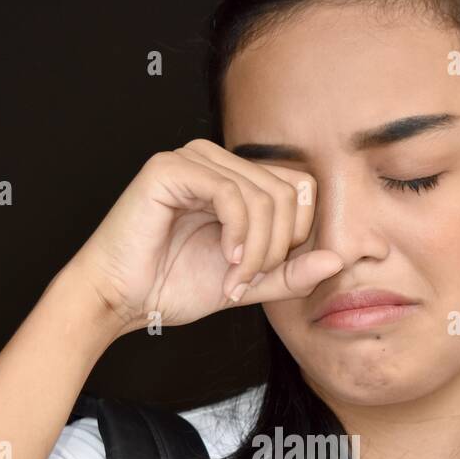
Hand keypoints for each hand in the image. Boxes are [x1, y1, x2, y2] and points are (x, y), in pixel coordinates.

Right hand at [63, 139, 343, 334]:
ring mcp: (193, 160)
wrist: (121, 299)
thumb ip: (290, 272)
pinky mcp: (171, 168)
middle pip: (286, 191)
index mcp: (235, 179)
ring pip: (263, 195)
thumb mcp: (247, 282)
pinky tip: (225, 260)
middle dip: (276, 248)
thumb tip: (338, 260)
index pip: (297, 188)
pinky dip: (239, 235)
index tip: (265, 275)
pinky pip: (232, 194)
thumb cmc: (171, 285)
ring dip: (257, 249)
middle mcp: (216, 161)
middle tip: (248, 282)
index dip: (296, 235)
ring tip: (234, 279)